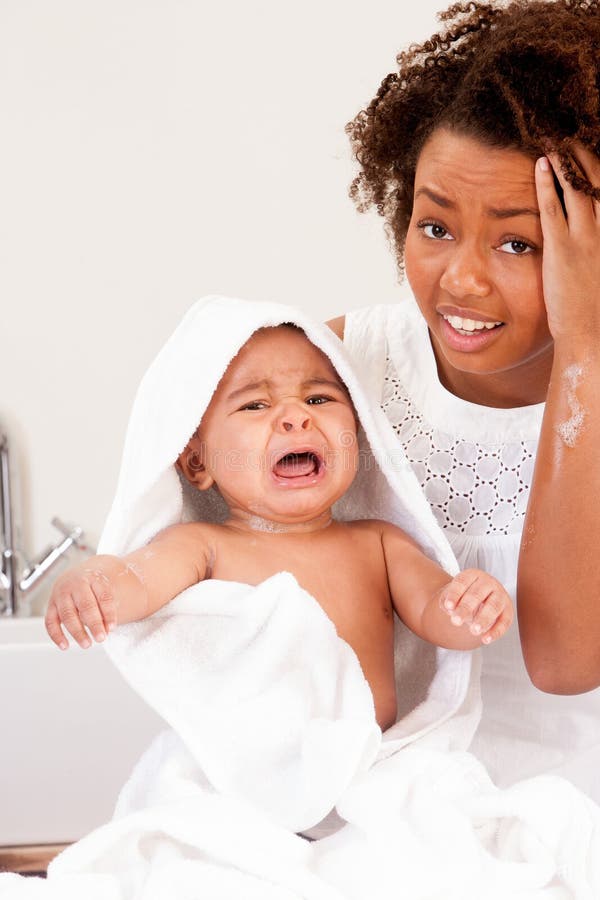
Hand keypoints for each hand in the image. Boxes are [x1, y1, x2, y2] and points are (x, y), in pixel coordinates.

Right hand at [45, 567, 117, 649]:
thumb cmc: (92, 587)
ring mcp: (61, 595)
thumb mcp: (104, 590)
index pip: (104, 596)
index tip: (112, 628)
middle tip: (101, 638)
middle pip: (85, 605)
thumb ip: (107, 608)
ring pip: (67, 615)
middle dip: (94, 624)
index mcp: (93, 578)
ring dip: (77, 632)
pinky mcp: (50, 605)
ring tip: (87, 644)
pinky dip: (56, 635)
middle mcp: (75, 585)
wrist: (74, 577)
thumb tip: (108, 629)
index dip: (109, 614)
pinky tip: (65, 646)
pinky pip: (50, 622)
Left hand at [439, 569, 512, 644]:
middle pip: (477, 594)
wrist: (477, 602)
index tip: (448, 606)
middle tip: (456, 621)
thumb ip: (448, 603)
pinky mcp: (508, 611)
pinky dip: (496, 631)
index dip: (455, 594)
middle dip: (466, 608)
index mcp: (472, 575)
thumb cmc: (461, 598)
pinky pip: (505, 621)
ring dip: (484, 619)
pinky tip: (485, 639)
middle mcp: (488, 582)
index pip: (462, 582)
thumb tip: (451, 611)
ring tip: (473, 631)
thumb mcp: (451, 597)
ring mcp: (501, 595)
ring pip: (493, 606)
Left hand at [535, 146, 599, 343]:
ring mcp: (586, 238)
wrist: (593, 335)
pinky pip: (553, 208)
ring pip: (578, 189)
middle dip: (587, 158)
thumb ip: (599, 251)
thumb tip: (592, 241)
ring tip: (558, 143)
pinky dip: (548, 184)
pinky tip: (541, 165)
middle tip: (575, 140)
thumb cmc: (599, 312)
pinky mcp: (562, 249)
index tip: (594, 158)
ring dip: (568, 163)